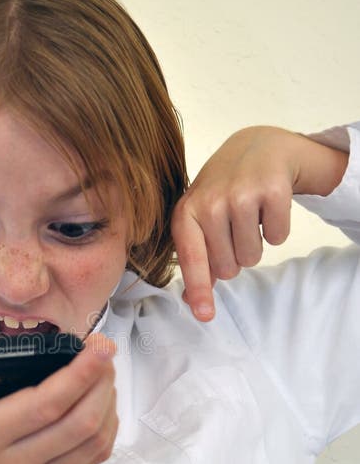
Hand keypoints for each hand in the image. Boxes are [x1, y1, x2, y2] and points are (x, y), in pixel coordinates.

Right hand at [0, 321, 117, 463]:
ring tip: (104, 372)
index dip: (80, 374)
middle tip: (104, 349)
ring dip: (108, 404)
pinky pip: (91, 461)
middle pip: (81, 423)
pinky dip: (106, 429)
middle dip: (102, 381)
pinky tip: (102, 404)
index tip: (98, 346)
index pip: (46, 405)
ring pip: (93, 443)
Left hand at [171, 125, 347, 320]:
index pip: (193, 259)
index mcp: (186, 213)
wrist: (257, 147)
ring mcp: (241, 194)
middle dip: (236, 257)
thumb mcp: (200, 219)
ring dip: (256, 244)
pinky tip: (267, 207)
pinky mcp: (272, 190)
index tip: (204, 315)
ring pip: (253, 257)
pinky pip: (277, 238)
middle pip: (229, 268)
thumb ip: (196, 260)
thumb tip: (194, 303)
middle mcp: (209, 202)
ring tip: (250, 216)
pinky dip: (276, 229)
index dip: (199, 290)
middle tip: (235, 228)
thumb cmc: (224, 191)